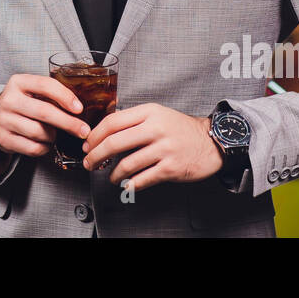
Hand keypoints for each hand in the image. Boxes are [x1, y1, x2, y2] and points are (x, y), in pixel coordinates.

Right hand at [0, 74, 89, 156]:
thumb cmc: (23, 103)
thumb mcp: (32, 91)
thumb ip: (51, 94)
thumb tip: (80, 108)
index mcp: (18, 82)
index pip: (45, 85)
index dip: (65, 97)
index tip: (79, 108)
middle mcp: (9, 100)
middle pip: (44, 112)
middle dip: (68, 123)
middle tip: (84, 130)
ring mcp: (4, 120)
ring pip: (39, 132)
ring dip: (53, 136)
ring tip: (54, 134)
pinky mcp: (3, 139)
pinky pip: (33, 148)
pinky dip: (45, 147)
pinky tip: (45, 142)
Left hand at [82, 103, 223, 190]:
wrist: (210, 141)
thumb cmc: (180, 129)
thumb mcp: (157, 114)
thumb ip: (133, 119)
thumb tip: (104, 129)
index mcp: (149, 112)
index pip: (113, 121)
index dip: (95, 135)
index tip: (88, 144)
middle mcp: (155, 128)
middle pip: (115, 142)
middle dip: (96, 155)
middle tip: (90, 163)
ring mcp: (164, 148)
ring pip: (127, 164)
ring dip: (114, 174)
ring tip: (112, 177)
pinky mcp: (170, 167)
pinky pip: (143, 179)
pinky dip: (130, 184)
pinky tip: (126, 185)